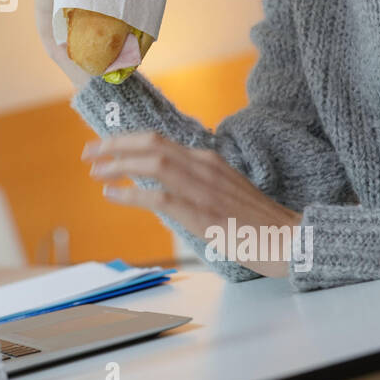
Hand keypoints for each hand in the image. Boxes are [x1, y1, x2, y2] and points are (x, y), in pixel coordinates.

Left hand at [82, 131, 304, 277]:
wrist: (291, 239)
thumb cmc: (255, 221)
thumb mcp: (223, 189)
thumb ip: (193, 181)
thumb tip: (160, 185)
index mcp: (208, 159)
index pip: (159, 140)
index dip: (125, 140)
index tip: (102, 146)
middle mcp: (204, 166)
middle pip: (151, 144)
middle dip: (114, 145)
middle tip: (88, 154)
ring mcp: (204, 188)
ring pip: (153, 163)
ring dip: (119, 165)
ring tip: (96, 172)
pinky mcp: (203, 213)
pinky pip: (159, 196)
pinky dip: (132, 193)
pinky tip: (113, 195)